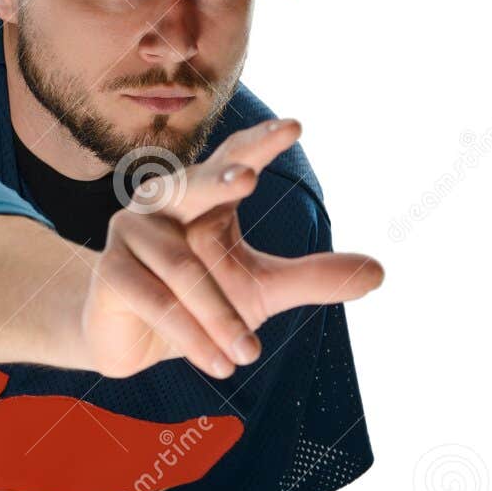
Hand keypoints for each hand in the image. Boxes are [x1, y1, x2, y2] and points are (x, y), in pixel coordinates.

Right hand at [77, 117, 383, 379]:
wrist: (134, 346)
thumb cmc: (200, 305)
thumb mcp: (262, 291)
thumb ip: (312, 277)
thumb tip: (380, 272)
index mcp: (203, 195)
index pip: (233, 159)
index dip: (258, 143)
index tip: (294, 127)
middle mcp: (164, 202)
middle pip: (194, 184)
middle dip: (219, 181)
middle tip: (249, 180)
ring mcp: (131, 233)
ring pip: (184, 269)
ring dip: (220, 317)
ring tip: (249, 355)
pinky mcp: (111, 273)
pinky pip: (157, 301)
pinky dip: (192, 335)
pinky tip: (219, 363)